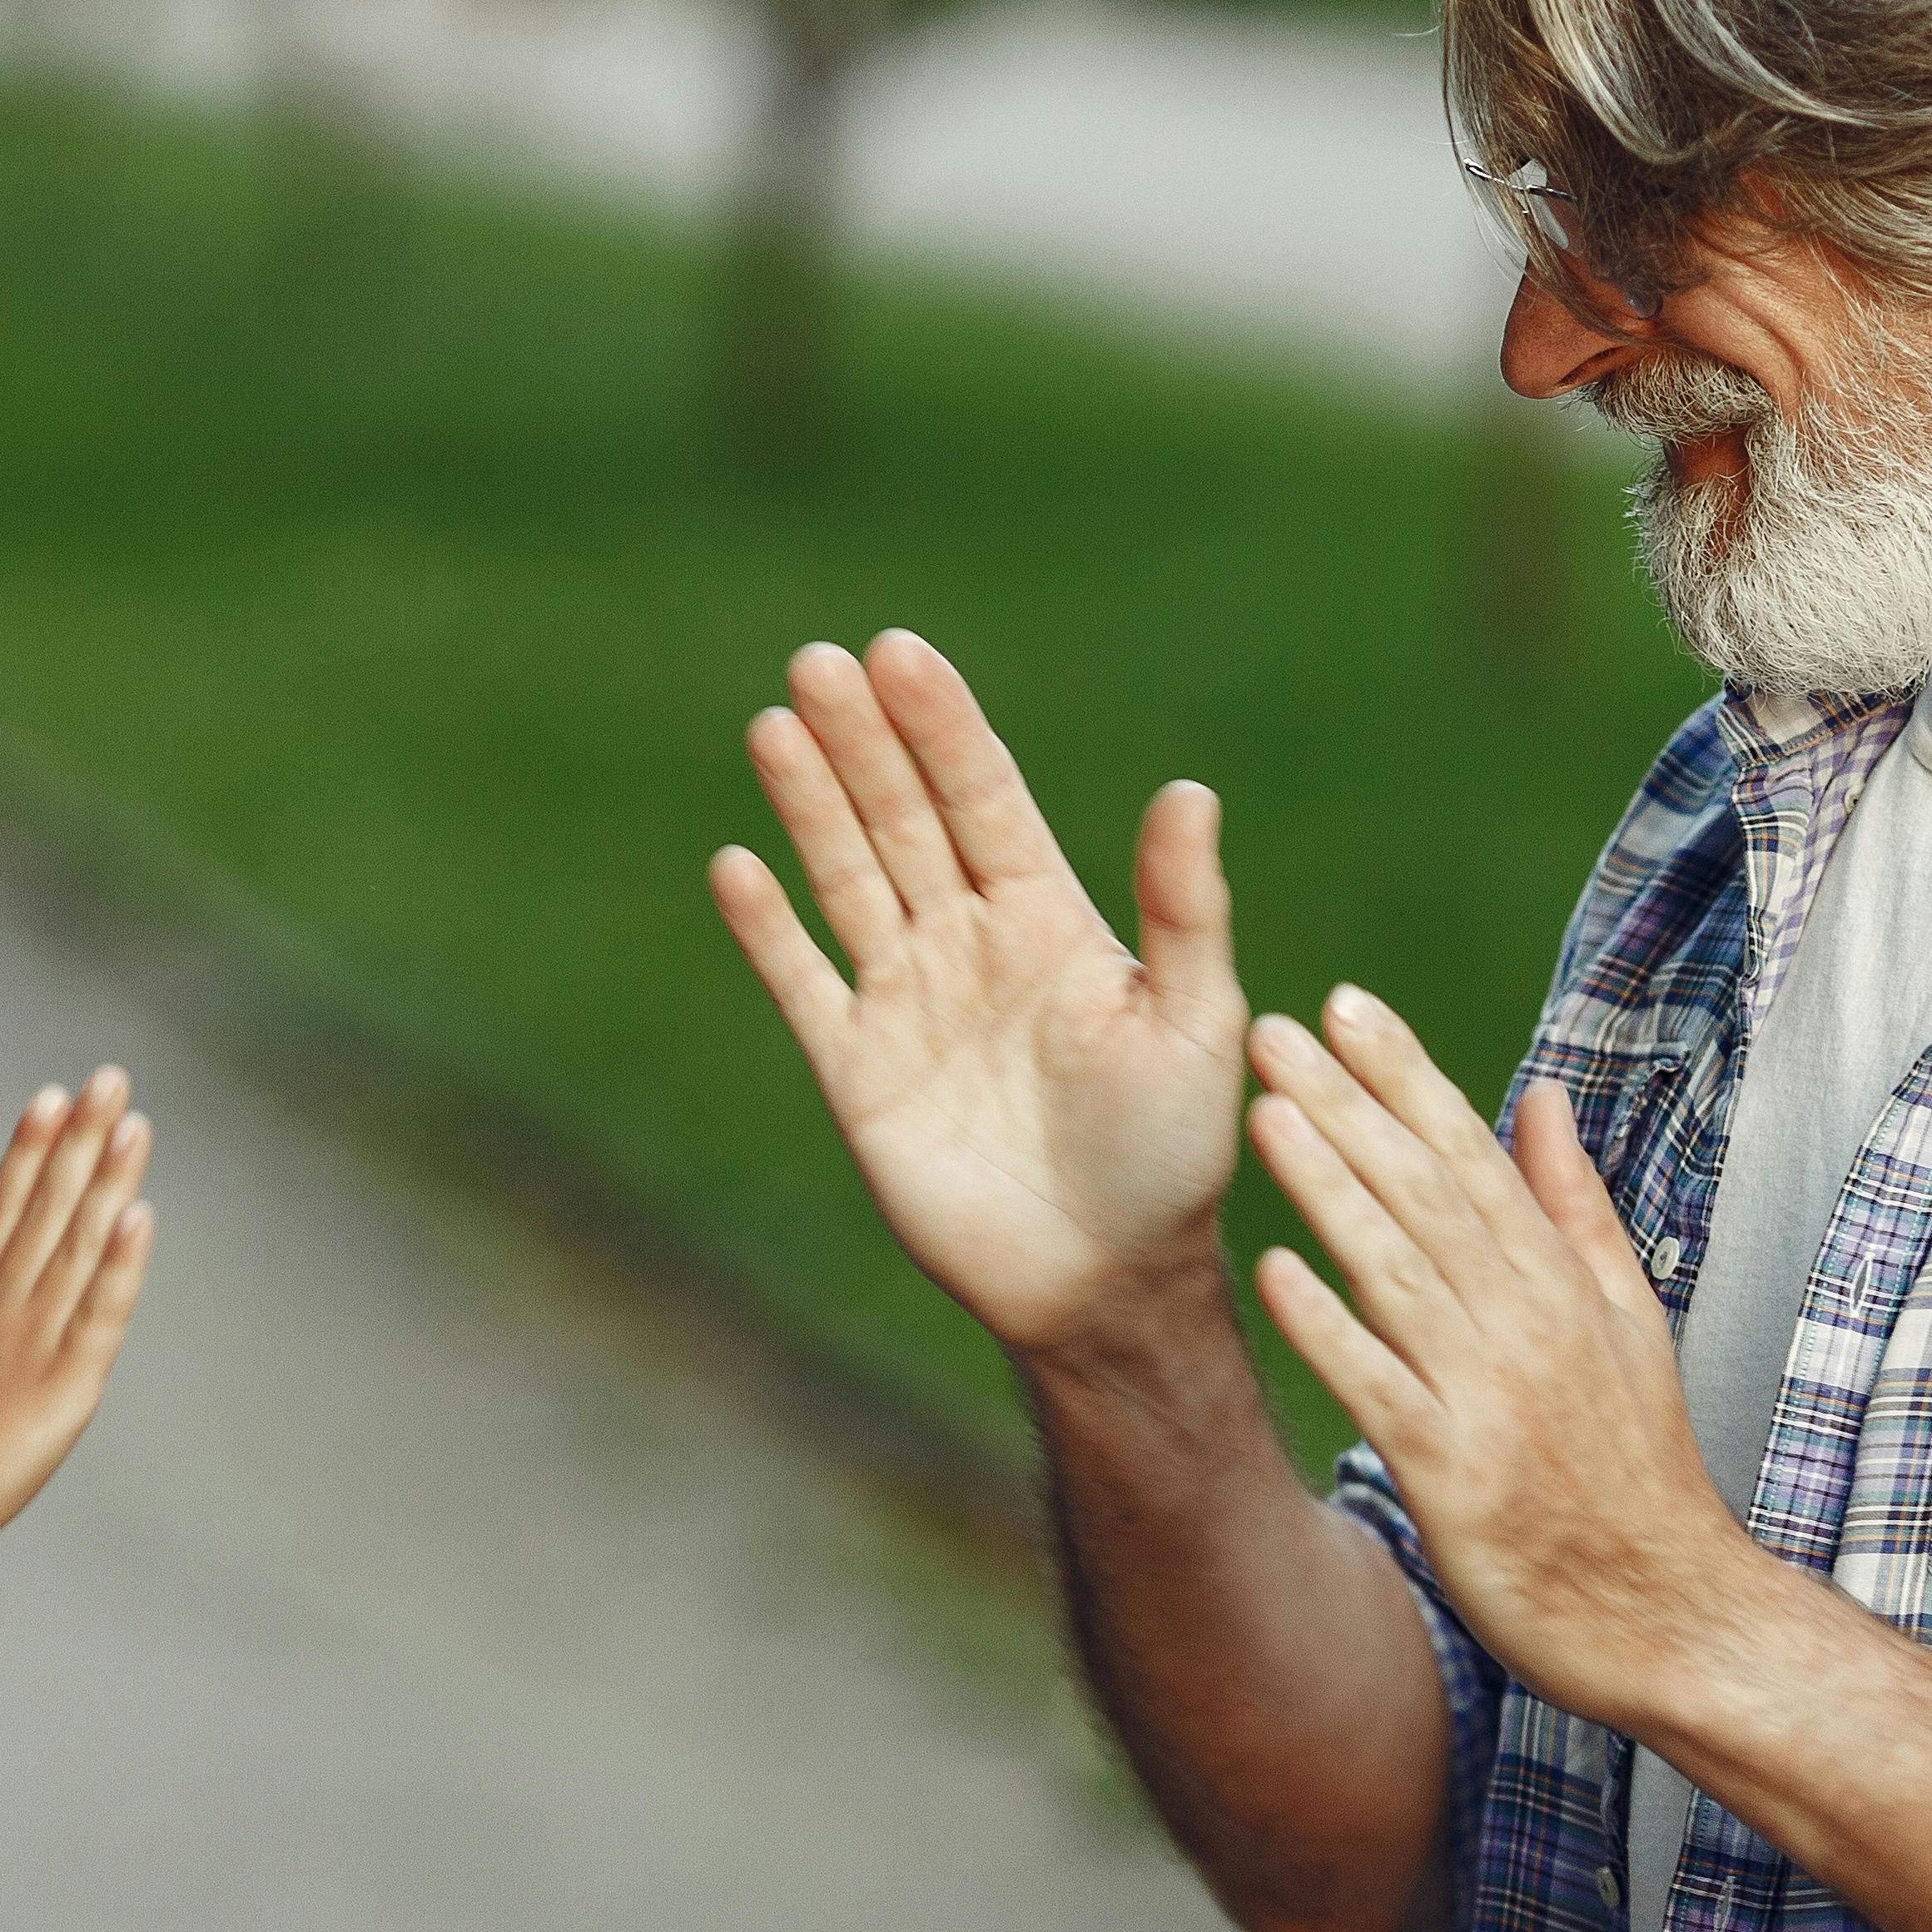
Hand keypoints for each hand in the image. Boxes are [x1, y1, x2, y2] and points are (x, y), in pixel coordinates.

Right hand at [0, 1070, 157, 1570]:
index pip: (3, 1210)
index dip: (32, 1151)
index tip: (53, 1096)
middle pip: (47, 1210)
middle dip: (80, 1141)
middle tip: (110, 1077)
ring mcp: (31, 1344)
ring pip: (77, 1248)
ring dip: (107, 1183)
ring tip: (132, 1122)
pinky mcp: (63, 1388)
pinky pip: (98, 1318)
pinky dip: (118, 1267)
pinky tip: (138, 1217)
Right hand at [707, 633, 1247, 1357]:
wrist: (1103, 1279)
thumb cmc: (1168, 1156)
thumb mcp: (1193, 1022)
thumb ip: (1183, 909)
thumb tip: (1189, 790)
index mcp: (1050, 919)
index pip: (983, 796)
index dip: (942, 726)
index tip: (901, 652)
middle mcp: (970, 943)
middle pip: (904, 817)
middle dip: (862, 741)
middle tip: (817, 662)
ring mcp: (907, 1002)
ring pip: (848, 878)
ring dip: (811, 803)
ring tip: (775, 724)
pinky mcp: (857, 1071)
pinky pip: (802, 984)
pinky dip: (769, 930)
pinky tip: (738, 864)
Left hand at [1243, 985, 1757, 1741]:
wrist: (1669, 1613)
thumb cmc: (1636, 1470)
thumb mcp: (1628, 1321)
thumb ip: (1574, 1206)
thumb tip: (1540, 1097)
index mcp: (1560, 1283)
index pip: (1474, 1156)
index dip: (1407, 1077)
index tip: (1347, 1006)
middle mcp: (1526, 1324)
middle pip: (1426, 1194)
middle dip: (1349, 1106)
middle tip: (1274, 1031)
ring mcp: (1491, 1397)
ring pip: (1398, 1272)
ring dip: (1330, 1190)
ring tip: (1265, 1116)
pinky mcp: (1457, 1474)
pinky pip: (1382, 1390)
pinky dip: (1330, 1331)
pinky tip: (1274, 1275)